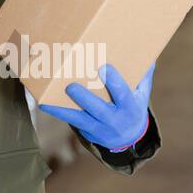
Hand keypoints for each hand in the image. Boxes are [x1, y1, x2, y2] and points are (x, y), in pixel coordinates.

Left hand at [39, 63, 154, 150]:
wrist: (129, 138)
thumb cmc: (133, 106)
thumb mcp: (142, 93)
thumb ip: (143, 75)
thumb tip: (149, 54)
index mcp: (130, 107)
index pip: (123, 94)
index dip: (115, 82)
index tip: (104, 67)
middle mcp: (115, 120)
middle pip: (99, 110)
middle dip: (85, 99)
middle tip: (71, 86)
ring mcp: (100, 128)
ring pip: (80, 119)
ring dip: (63, 109)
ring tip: (47, 100)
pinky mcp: (87, 132)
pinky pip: (71, 122)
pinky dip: (58, 112)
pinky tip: (44, 104)